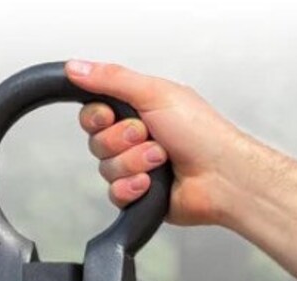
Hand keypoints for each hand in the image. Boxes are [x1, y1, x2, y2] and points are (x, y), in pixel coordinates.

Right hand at [65, 59, 240, 227]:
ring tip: (160, 160)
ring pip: (106, 169)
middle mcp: (134, 139)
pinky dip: (133, 188)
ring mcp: (135, 168)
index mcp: (137, 110)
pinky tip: (151, 184)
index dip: (97, 117)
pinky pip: (114, 194)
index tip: (110, 115)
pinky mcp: (137, 195)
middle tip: (148, 135)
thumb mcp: (154, 93)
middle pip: (96, 142)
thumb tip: (76, 68)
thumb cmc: (201, 134)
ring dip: (134, 163)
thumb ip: (112, 79)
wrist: (220, 176)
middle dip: (122, 141)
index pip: (93, 113)